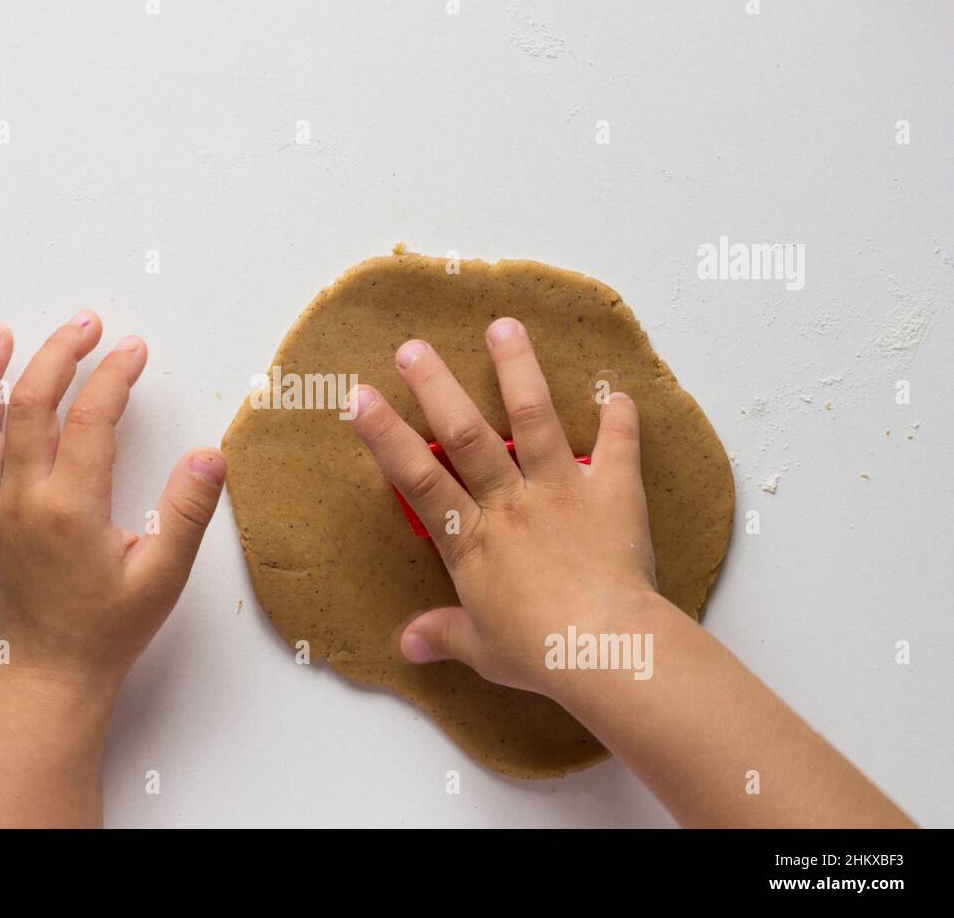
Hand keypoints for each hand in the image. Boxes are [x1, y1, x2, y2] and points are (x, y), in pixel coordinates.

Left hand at [0, 312, 225, 695]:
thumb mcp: (162, 576)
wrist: (49, 676)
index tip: (134, 349)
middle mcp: (21, 500)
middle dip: (57, 353)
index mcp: (69, 508)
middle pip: (28, 403)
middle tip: (86, 324)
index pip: (89, 418)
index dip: (114, 375)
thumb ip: (187, 512)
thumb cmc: (107, 630)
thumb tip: (211, 455)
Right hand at [347, 317, 658, 695]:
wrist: (606, 649)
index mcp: (471, 541)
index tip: (359, 396)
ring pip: (533, 419)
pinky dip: (620, 420)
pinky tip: (619, 393)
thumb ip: (443, 635)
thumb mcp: (482, 649)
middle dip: (436, 387)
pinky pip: (617, 449)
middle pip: (466, 435)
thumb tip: (405, 645)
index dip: (386, 436)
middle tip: (413, 347)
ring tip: (503, 326)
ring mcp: (561, 491)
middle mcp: (510, 504)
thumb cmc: (541, 653)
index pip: (418, 478)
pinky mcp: (611, 493)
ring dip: (518, 370)